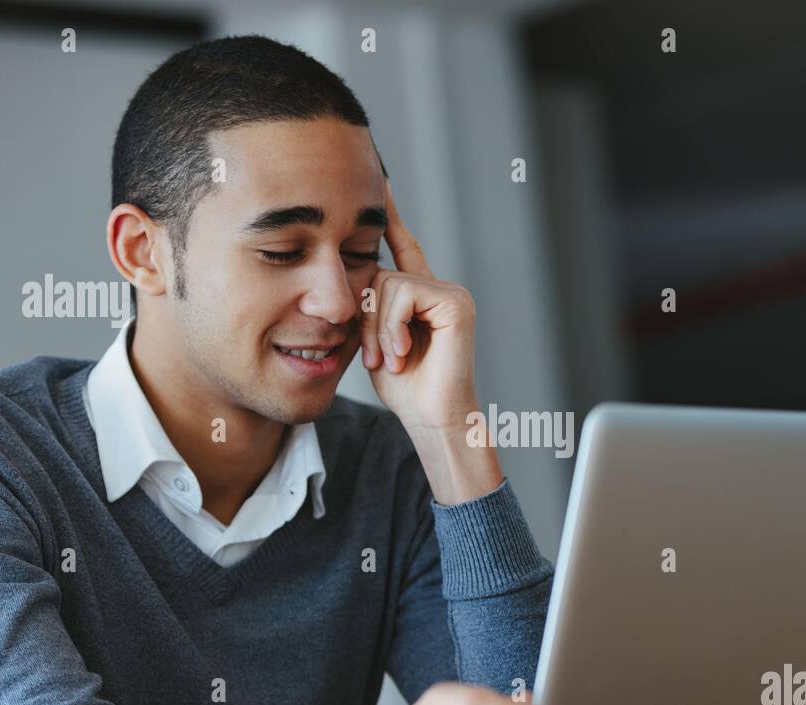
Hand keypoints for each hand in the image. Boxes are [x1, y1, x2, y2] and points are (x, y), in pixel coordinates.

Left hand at [361, 179, 501, 503]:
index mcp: (420, 296)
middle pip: (379, 274)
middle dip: (365, 318)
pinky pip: (404, 295)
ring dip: (376, 328)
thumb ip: (366, 308)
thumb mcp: (373, 341)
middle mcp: (439, 288)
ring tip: (387, 359)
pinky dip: (392, 328)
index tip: (380, 184)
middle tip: (372, 357)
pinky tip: (400, 354)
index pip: (401, 247)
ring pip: (388, 284)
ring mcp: (451, 294)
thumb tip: (349, 283)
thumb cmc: (405, 390)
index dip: (389, 217)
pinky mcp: (456, 303)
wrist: (433, 420)